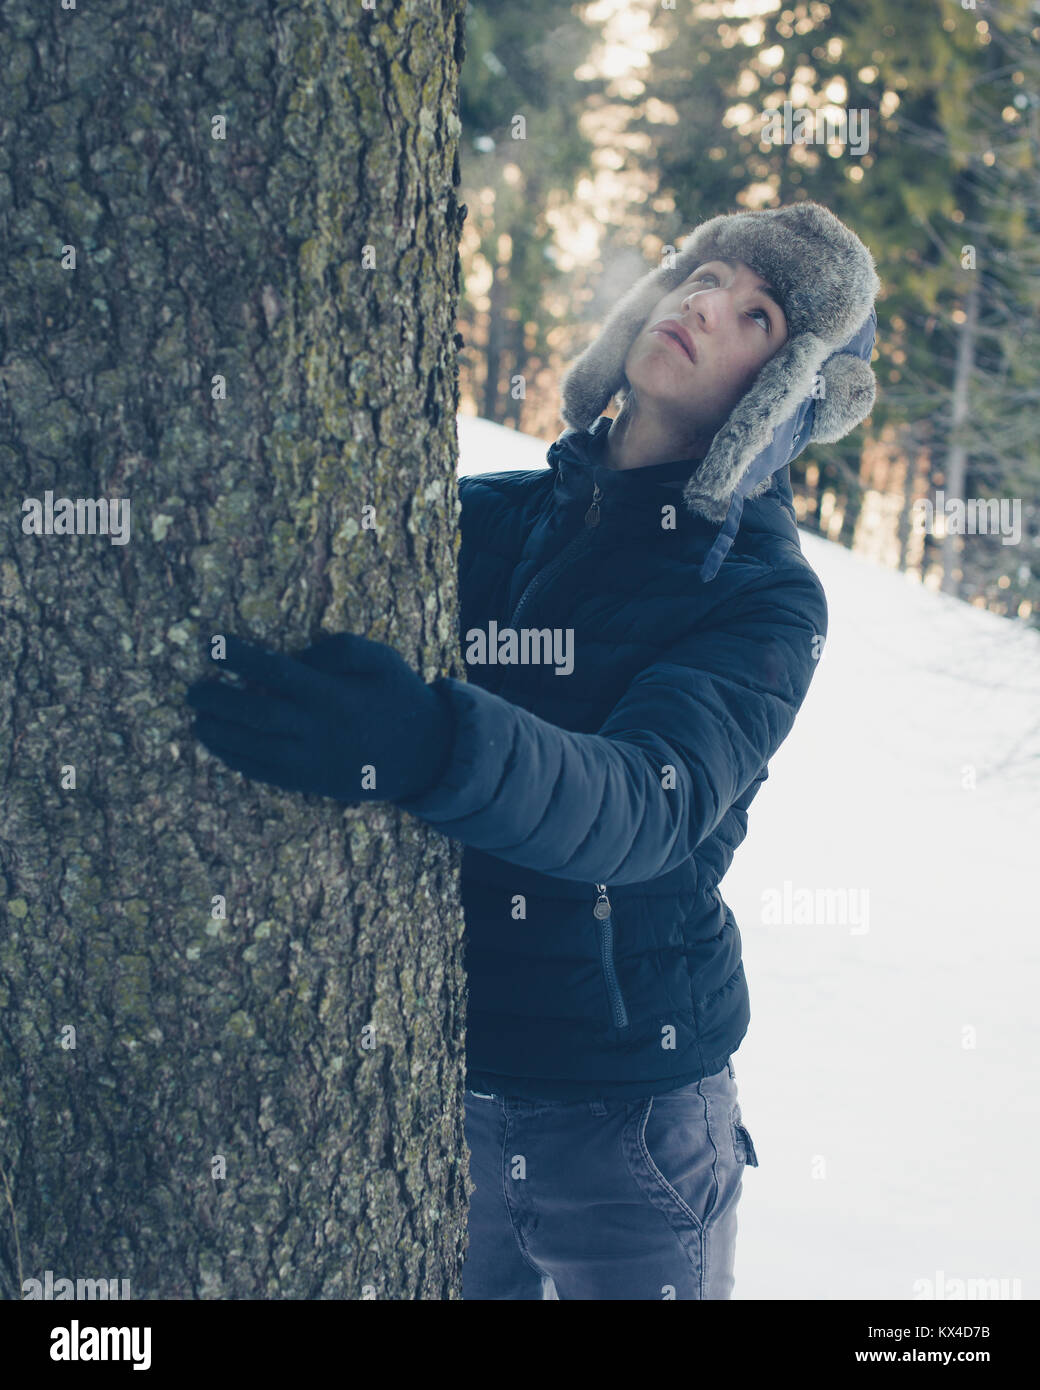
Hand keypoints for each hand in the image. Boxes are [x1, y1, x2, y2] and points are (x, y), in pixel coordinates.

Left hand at [186, 632, 454, 802]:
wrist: (426, 754)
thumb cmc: (400, 697)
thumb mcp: (383, 660)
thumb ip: (341, 648)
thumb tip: (299, 655)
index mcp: (335, 696)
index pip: (276, 672)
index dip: (239, 658)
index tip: (210, 646)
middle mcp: (319, 730)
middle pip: (257, 715)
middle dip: (218, 701)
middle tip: (192, 690)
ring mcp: (314, 761)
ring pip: (255, 749)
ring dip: (220, 734)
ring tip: (198, 719)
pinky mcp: (312, 782)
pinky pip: (266, 773)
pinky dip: (237, 759)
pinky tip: (220, 746)